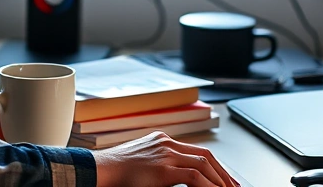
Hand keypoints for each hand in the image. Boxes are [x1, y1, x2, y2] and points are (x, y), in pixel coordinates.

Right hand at [92, 132, 237, 186]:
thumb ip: (159, 165)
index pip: (196, 150)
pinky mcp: (163, 169)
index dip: (214, 165)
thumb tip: (174, 177)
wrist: (99, 169)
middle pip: (205, 155)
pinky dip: (208, 185)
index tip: (224, 178)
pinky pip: (195, 177)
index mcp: (162, 140)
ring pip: (204, 164)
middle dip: (223, 173)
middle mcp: (167, 143)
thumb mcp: (141, 162)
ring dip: (219, 180)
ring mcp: (166, 154)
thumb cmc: (114, 171)